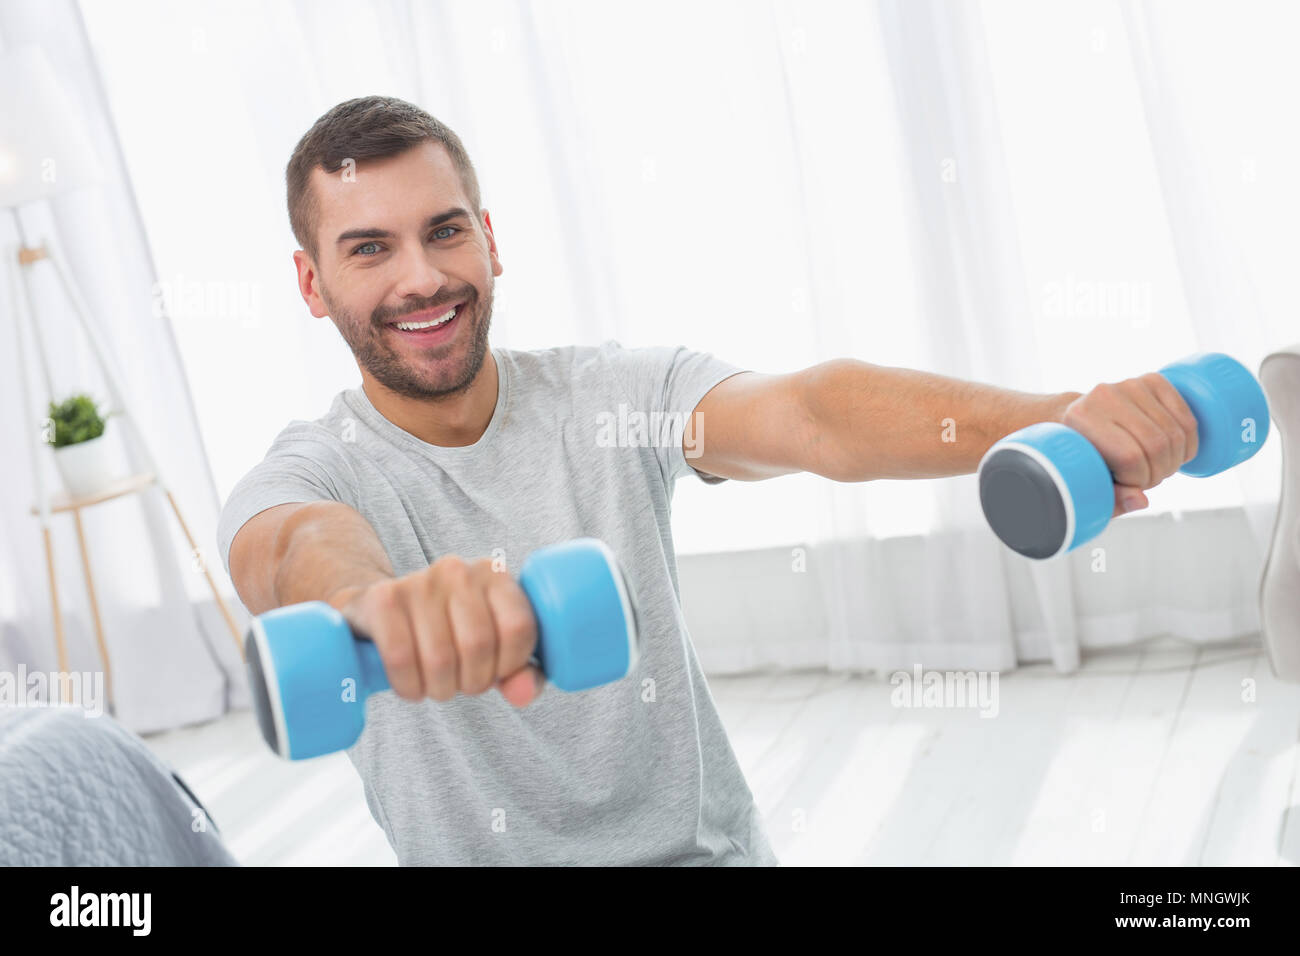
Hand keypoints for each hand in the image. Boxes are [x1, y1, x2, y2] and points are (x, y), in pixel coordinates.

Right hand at [327, 556, 543, 707]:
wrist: (381, 611)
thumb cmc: (448, 632)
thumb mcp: (492, 648)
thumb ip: (518, 672)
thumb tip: (523, 693)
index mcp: (495, 574)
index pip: (519, 627)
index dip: (510, 665)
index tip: (495, 672)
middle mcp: (458, 571)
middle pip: (478, 645)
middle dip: (472, 682)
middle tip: (461, 684)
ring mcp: (419, 581)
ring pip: (440, 658)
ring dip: (439, 688)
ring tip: (436, 684)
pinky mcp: (384, 599)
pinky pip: (401, 657)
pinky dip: (408, 685)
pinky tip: (411, 685)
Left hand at [1060, 373, 1199, 517]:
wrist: (1080, 421)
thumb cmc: (1084, 458)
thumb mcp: (1089, 483)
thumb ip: (1112, 498)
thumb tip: (1141, 500)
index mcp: (1081, 418)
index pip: (1131, 457)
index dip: (1140, 479)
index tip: (1130, 485)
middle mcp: (1104, 395)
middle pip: (1157, 444)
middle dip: (1160, 472)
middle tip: (1148, 479)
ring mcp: (1131, 384)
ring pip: (1175, 433)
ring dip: (1175, 461)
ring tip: (1157, 468)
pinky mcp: (1154, 380)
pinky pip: (1187, 417)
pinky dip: (1189, 442)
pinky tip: (1176, 454)